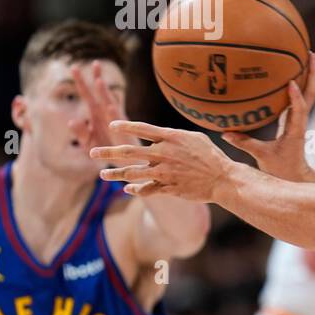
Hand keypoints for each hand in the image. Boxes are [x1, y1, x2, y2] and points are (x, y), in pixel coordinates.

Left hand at [71, 60, 142, 162]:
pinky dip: (114, 114)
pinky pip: (118, 122)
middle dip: (95, 78)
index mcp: (95, 115)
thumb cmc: (106, 152)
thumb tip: (72, 121)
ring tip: (98, 81)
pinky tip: (110, 106)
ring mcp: (115, 121)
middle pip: (99, 94)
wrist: (123, 163)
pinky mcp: (123, 131)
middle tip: (94, 62)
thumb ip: (80, 132)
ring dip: (104, 93)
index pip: (87, 95)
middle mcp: (105, 114)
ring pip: (109, 104)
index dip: (80, 82)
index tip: (74, 67)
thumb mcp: (88, 143)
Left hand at [91, 120, 232, 200]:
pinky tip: (127, 189)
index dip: (125, 126)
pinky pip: (146, 189)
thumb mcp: (195, 138)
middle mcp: (164, 154)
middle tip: (92, 152)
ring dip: (115, 174)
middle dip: (107, 152)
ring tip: (103, 175)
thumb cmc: (212, 156)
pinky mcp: (168, 187)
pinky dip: (135, 190)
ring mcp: (164, 172)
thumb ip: (174, 136)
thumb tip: (159, 135)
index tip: (111, 124)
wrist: (223, 179)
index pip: (142, 128)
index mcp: (171, 138)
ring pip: (132, 173)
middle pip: (129, 151)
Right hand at [221, 52, 314, 181]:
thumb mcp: (261, 156)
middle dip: (312, 73)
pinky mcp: (296, 119)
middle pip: (311, 93)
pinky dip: (298, 84)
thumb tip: (224, 132)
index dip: (296, 96)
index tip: (292, 82)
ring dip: (309, 74)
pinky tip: (291, 71)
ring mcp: (300, 118)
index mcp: (295, 129)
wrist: (295, 176)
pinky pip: (299, 98)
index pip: (298, 109)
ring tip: (306, 54)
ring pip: (309, 93)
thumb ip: (244, 144)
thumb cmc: (281, 168)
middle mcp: (301, 120)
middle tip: (309, 53)